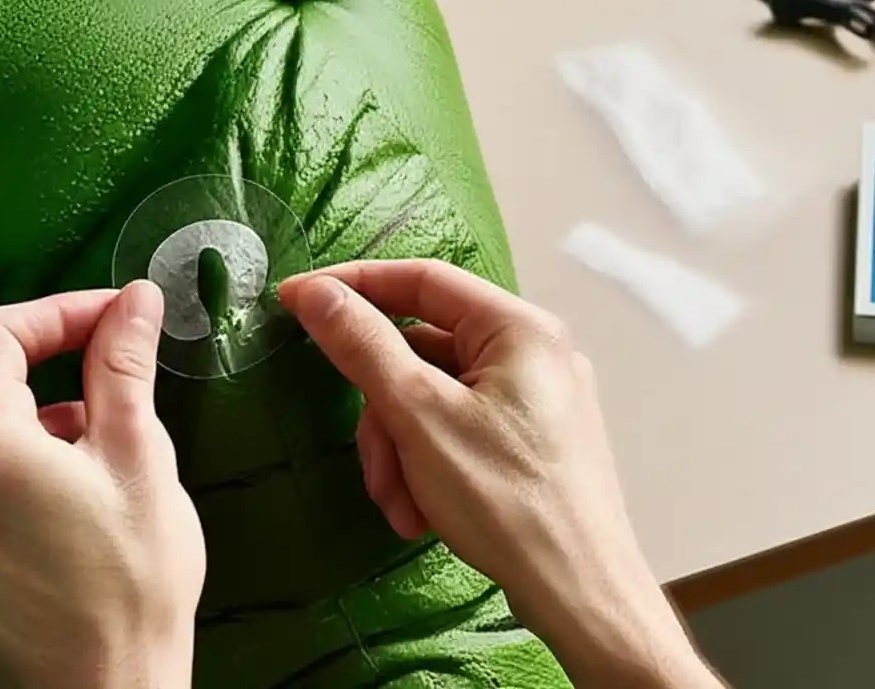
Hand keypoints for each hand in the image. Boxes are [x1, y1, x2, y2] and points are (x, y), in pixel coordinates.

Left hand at [0, 282, 204, 688]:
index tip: (109, 316)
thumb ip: (124, 366)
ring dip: (17, 398)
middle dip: (28, 348)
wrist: (111, 681)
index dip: (55, 312)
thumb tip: (132, 305)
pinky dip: (3, 446)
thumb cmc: (132, 583)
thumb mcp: (141, 455)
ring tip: (91, 421)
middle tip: (93, 350)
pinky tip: (64, 472)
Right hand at [279, 260, 721, 688]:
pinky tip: (425, 515)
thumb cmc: (505, 499)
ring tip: (404, 507)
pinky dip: (430, 466)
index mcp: (518, 328)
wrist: (580, 593)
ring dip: (403, 453)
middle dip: (384, 415)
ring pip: (435, 400)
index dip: (352, 287)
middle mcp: (534, 352)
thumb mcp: (420, 416)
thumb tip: (315, 293)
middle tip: (376, 467)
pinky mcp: (533, 441)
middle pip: (422, 353)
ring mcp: (537, 399)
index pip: (421, 280)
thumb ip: (364, 346)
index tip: (294, 303)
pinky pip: (460, 430)